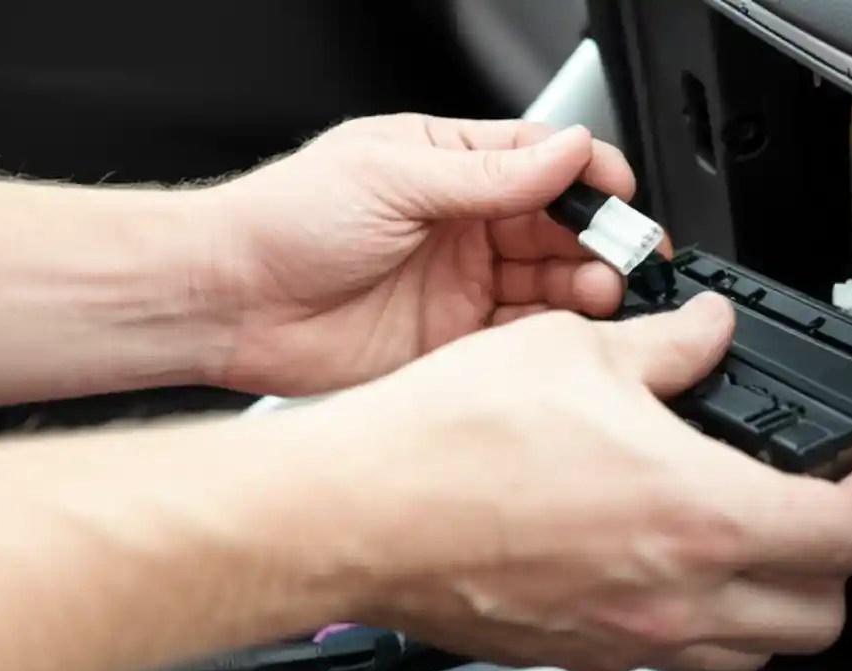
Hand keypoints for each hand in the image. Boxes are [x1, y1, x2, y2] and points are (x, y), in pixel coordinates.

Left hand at [201, 113, 655, 395]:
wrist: (229, 301)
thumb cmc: (287, 219)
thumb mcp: (395, 176)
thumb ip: (490, 173)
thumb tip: (568, 150)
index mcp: (453, 166)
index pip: (545, 162)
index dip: (591, 177)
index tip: (620, 196)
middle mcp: (466, 224)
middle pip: (560, 227)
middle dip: (600, 239)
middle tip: (623, 257)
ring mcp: (462, 283)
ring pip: (550, 283)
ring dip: (585, 287)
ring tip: (601, 293)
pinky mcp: (453, 339)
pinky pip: (520, 337)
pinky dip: (551, 336)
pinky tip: (566, 332)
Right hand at [301, 292, 851, 670]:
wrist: (356, 509)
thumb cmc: (448, 438)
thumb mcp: (574, 352)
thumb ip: (667, 347)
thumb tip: (705, 336)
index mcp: (696, 511)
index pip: (847, 527)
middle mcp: (674, 592)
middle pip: (821, 611)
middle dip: (844, 555)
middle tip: (826, 502)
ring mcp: (627, 634)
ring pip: (756, 648)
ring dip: (778, 597)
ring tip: (755, 538)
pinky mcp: (580, 651)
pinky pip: (679, 653)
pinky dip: (702, 617)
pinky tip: (665, 561)